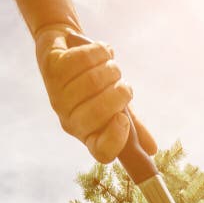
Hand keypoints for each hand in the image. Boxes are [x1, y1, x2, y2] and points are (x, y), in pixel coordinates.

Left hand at [34, 25, 156, 162]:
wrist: (68, 50)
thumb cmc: (96, 87)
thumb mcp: (117, 108)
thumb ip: (134, 126)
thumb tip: (152, 149)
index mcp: (89, 135)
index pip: (102, 151)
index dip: (116, 138)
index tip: (124, 118)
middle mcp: (70, 121)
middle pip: (98, 112)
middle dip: (119, 93)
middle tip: (123, 83)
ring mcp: (58, 96)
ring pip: (92, 82)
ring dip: (111, 68)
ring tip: (112, 65)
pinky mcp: (52, 69)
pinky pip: (82, 60)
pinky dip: (99, 52)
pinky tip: (102, 51)